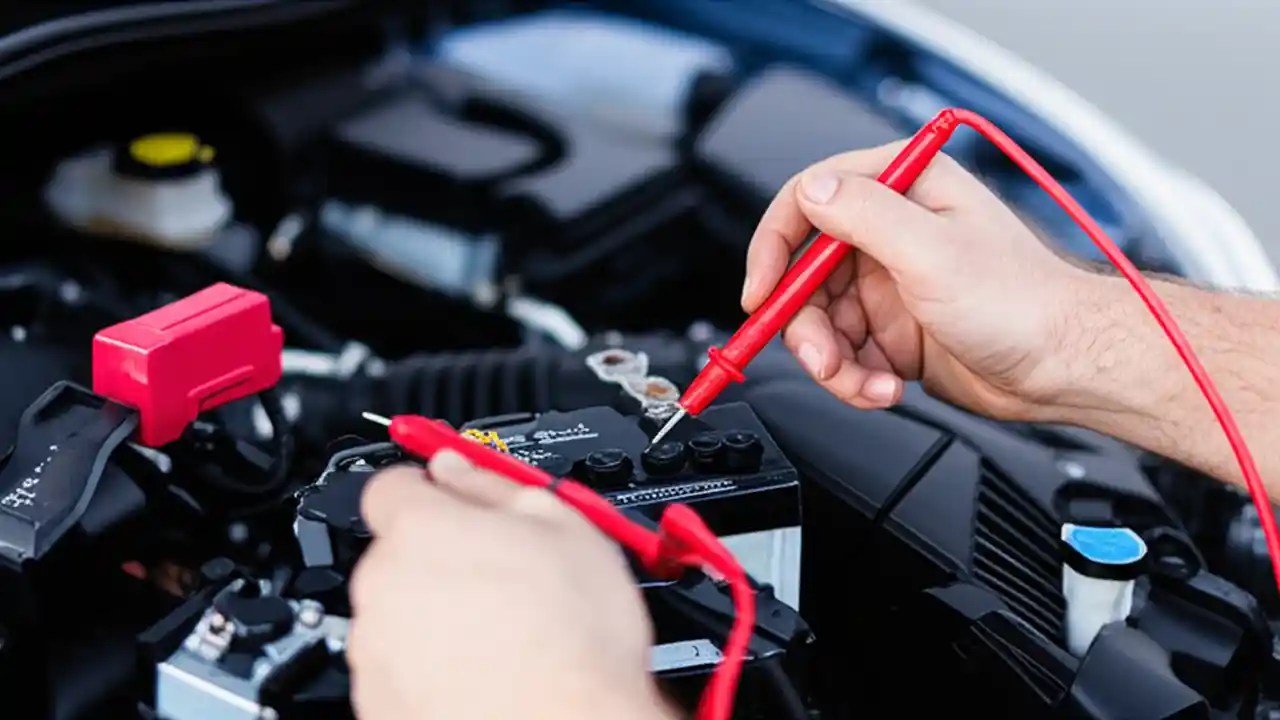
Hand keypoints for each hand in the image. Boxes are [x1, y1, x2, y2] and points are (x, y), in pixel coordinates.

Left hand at [348, 452, 674, 719]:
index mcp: (420, 530)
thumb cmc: (573, 642)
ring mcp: (376, 650)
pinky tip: (485, 671)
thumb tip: (465, 470)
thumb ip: (497, 486)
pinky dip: (432, 668)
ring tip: (503, 634)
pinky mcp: (379, 701)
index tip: (450, 501)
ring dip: (437, 615)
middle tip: (499, 578)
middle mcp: (383, 586)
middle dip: (441, 559)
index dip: (430, 491)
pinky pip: (401, 668)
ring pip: (401, 614)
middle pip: (399, 554)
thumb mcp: (563, 527)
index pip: (393, 484)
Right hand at [742, 140, 1088, 418]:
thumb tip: (812, 190)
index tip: (760, 291)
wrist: (1064, 367)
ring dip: (832, 361)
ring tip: (863, 382)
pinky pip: (845, 355)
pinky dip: (854, 378)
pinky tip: (885, 387)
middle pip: (805, 274)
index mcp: (903, 190)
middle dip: (805, 324)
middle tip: (819, 357)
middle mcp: (892, 232)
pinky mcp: (895, 331)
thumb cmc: (1024, 303)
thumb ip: (865, 215)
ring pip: (820, 322)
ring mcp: (891, 284)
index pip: (809, 200)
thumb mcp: (933, 250)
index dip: (774, 246)